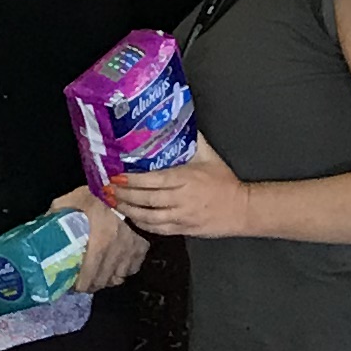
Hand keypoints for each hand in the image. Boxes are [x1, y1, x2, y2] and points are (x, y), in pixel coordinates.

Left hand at [62, 191, 144, 290]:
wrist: (119, 187)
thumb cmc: (91, 195)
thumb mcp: (68, 202)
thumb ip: (54, 219)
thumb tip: (39, 235)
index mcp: (99, 241)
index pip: (88, 276)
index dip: (78, 285)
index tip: (70, 284)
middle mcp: (117, 249)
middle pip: (102, 280)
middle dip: (89, 284)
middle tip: (80, 282)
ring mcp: (131, 248)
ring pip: (117, 278)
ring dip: (104, 279)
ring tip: (94, 275)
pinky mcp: (141, 246)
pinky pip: (132, 269)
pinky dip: (122, 271)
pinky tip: (112, 267)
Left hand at [106, 136, 257, 241]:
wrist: (242, 209)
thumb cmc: (224, 182)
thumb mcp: (210, 156)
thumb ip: (193, 140)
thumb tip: (178, 121)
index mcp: (186, 179)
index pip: (153, 180)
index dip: (132, 180)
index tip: (116, 177)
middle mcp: (181, 199)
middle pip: (146, 199)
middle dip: (124, 195)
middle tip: (108, 190)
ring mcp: (182, 216)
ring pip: (149, 217)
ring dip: (129, 211)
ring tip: (115, 203)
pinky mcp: (183, 229)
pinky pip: (158, 229)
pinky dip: (142, 224)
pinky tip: (132, 217)